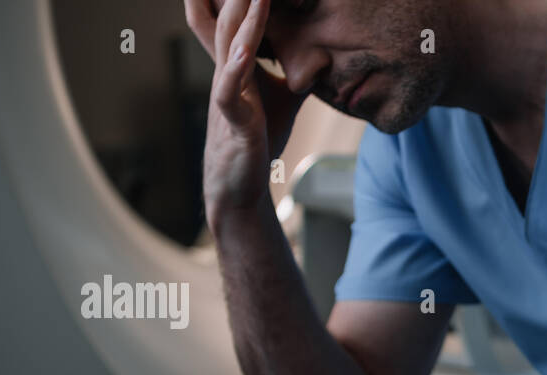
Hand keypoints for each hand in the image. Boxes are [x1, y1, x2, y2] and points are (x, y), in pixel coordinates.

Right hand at [184, 0, 307, 223]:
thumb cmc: (257, 139)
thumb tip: (322, 56)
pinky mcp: (233, 122)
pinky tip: (245, 48)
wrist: (241, 186)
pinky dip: (236, 67)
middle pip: (224, 19)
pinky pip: (228, 90)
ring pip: (226, 45)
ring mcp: (227, 95)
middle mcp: (226, 72)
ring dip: (243, 17)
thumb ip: (297, 75)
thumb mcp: (283, 99)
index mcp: (236, 65)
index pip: (233, 19)